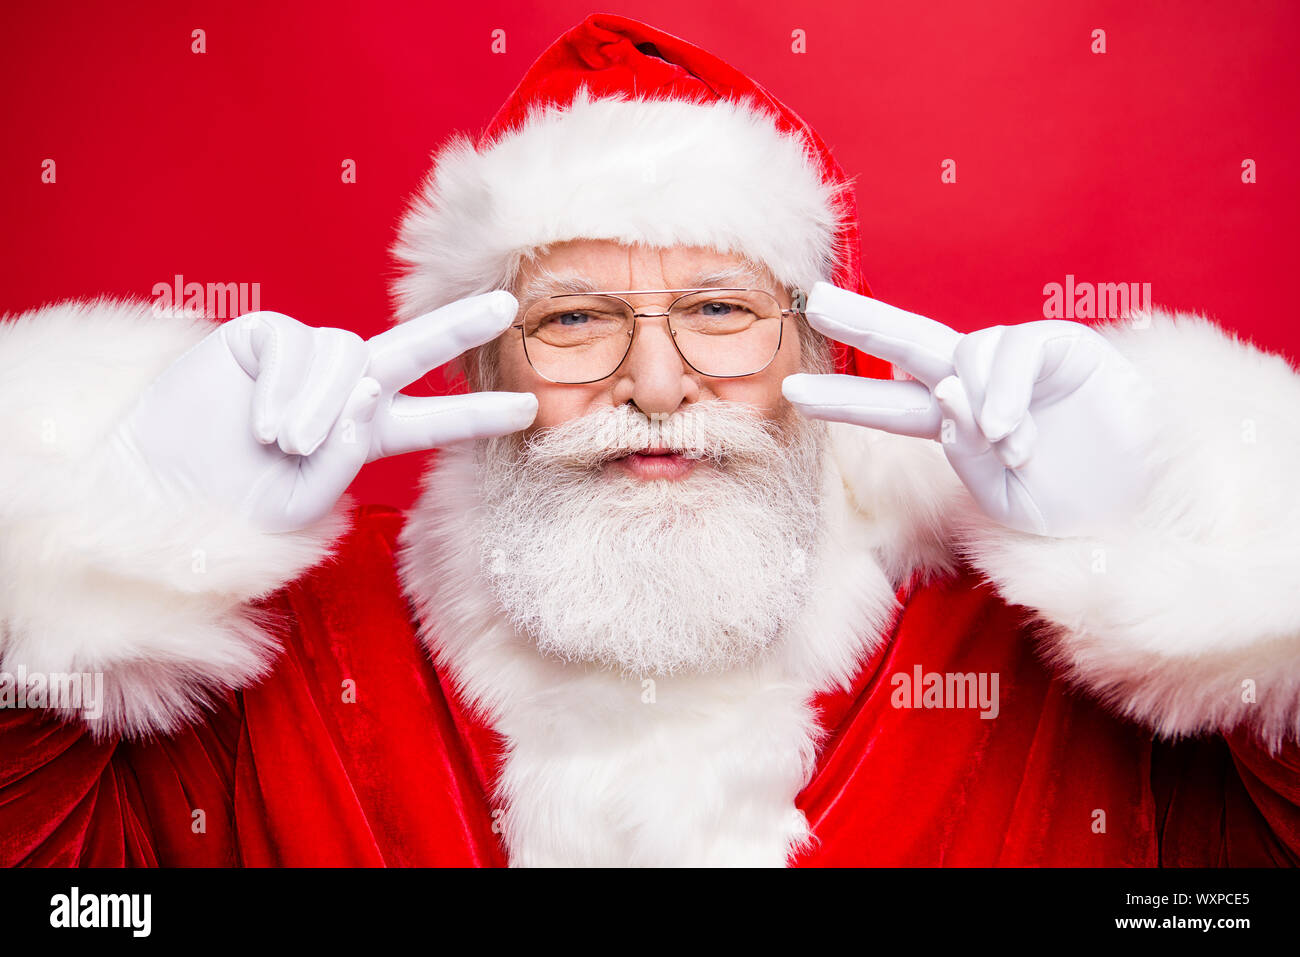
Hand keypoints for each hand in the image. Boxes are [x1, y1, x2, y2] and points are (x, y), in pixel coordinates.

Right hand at [110, 291, 536, 532]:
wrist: (160, 492)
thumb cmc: (232, 505)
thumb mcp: (302, 503)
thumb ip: (344, 457)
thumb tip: (368, 393)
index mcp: (363, 434)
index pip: (431, 420)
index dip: (476, 415)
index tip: (528, 410)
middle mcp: (343, 390)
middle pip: (412, 350)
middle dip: (458, 327)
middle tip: (507, 306)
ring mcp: (303, 360)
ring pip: (346, 355)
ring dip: (322, 403)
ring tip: (285, 444)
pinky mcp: (262, 336)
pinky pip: (296, 346)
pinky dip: (286, 386)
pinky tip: (262, 422)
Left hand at [782, 282, 1157, 536]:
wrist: (1143, 503)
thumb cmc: (1071, 503)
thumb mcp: (1002, 493)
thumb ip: (965, 450)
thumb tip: (941, 391)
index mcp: (959, 425)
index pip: (892, 406)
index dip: (846, 398)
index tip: (793, 392)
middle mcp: (981, 386)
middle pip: (911, 342)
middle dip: (864, 320)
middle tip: (815, 300)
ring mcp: (1021, 362)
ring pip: (966, 353)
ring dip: (976, 405)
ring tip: (1008, 446)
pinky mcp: (1063, 345)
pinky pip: (1016, 351)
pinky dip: (1006, 391)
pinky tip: (1012, 428)